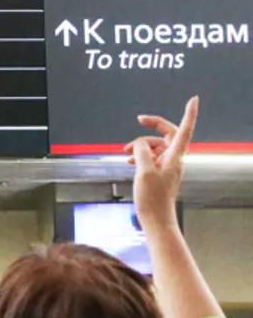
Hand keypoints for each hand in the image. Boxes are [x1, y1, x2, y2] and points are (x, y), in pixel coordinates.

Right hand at [123, 96, 198, 227]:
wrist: (155, 218)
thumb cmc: (152, 198)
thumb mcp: (144, 170)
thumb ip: (142, 151)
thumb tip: (140, 142)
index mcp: (175, 156)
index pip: (184, 129)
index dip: (189, 113)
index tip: (193, 99)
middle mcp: (174, 158)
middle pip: (167, 134)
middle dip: (153, 126)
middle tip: (140, 120)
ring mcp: (167, 166)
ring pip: (156, 146)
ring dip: (141, 144)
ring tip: (126, 151)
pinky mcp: (160, 173)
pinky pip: (152, 157)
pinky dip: (141, 155)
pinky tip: (130, 160)